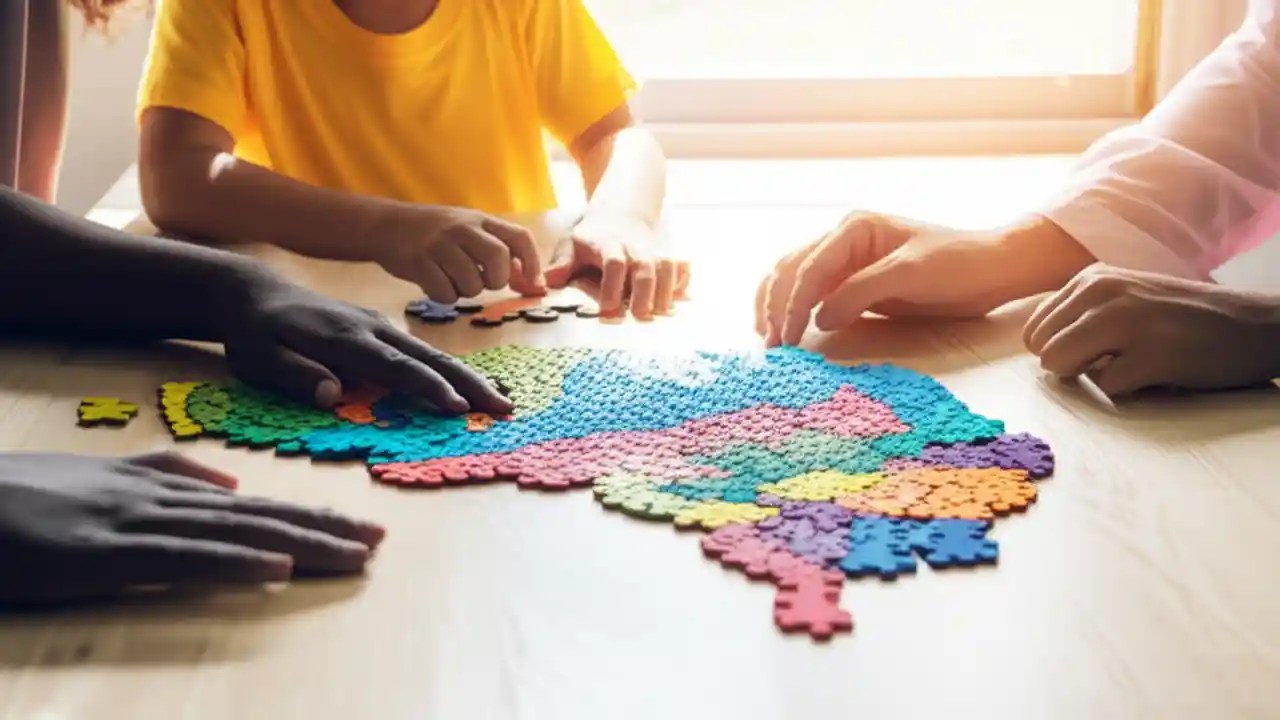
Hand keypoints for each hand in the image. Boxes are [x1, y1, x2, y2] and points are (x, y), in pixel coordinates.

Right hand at [0, 452, 384, 604]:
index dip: (308, 516)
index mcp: (163, 488)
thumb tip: (232, 485)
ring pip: (235, 535)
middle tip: (379, 542)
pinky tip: (275, 568)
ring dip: (298, 545)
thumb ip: (166, 475)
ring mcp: (134, 525)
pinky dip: (233, 562)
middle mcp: (160, 502)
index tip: (358, 528)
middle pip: (258, 517)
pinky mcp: (103, 556)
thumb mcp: (102, 477)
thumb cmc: (23, 495)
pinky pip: (181, 559)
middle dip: (322, 530)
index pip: (253, 506)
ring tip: (351, 554)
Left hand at [219, 276, 511, 413]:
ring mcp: (378, 325)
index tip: (458, 408)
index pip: (393, 367)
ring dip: (467, 378)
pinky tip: (467, 387)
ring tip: (500, 401)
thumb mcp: (259, 356)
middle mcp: (370, 328)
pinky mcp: (380, 328)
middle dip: (469, 384)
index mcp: (343, 338)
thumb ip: (295, 375)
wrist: (253, 290)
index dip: (427, 388)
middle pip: (427, 358)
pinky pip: (421, 352)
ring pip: (431, 353)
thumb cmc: (253, 331)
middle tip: (504, 408)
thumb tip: (333, 396)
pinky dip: (449, 370)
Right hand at [372, 205, 544, 303]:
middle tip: (484, 282)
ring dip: (467, 291)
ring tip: (453, 281)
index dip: (532, 264)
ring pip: (472, 282)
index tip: (532, 285)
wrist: (385, 224)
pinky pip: (445, 293)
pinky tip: (435, 284)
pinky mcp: (419, 263)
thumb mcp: (467, 229)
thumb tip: (529, 281)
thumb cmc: (434, 232)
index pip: (519, 238)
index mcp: (480, 220)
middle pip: (499, 258)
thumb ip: (495, 248)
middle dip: (497, 280)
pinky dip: (444, 296)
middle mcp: (462, 228)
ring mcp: (439, 244)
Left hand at [546, 214, 688, 318]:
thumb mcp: (572, 244)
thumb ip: (561, 264)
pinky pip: (681, 266)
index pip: (613, 263)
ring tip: (661, 312)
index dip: (612, 285)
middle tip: (640, 315)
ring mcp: (654, 250)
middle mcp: (634, 247)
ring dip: (666, 290)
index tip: (608, 309)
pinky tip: (679, 298)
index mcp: (608, 245)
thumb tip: (548, 281)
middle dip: (645, 291)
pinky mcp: (668, 254)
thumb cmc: (592, 237)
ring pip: (666, 267)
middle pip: (645, 266)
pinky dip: (683, 280)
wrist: (623, 209)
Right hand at [756, 213, 1026, 346]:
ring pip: (793, 279)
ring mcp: (846, 261)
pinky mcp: (853, 283)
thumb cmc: (957, 263)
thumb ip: (862, 292)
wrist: (990, 270)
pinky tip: (786, 329)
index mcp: (854, 228)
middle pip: (791, 270)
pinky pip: (813, 295)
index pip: (810, 266)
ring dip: (777, 307)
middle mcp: (843, 240)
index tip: (787, 337)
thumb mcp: (910, 273)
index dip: (794, 303)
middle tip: (772, 345)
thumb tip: (819, 318)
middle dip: (776, 306)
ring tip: (767, 338)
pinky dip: (795, 310)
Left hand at [1023, 264, 1279, 395]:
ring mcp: (1127, 320)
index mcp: (1093, 278)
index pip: (1034, 330)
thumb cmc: (1183, 318)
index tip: (1094, 350)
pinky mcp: (1151, 354)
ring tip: (1130, 364)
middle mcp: (1104, 292)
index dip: (1059, 351)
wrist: (1255, 324)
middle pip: (1041, 350)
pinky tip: (1158, 372)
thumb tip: (1038, 350)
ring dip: (1090, 377)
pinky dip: (1128, 391)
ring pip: (1059, 363)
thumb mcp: (1125, 296)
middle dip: (1070, 366)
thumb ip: (1080, 314)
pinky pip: (1105, 388)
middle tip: (1113, 360)